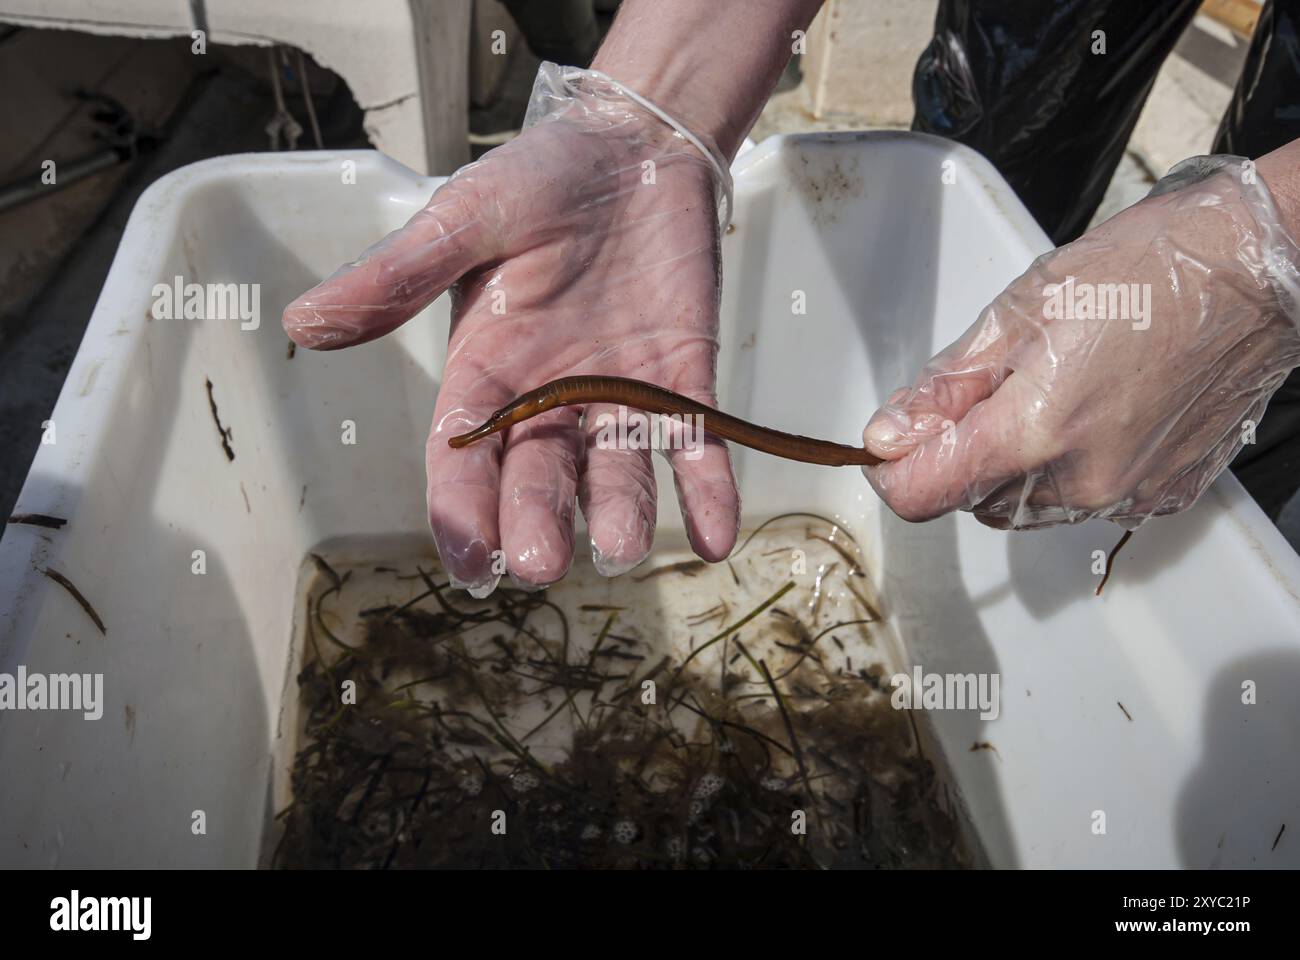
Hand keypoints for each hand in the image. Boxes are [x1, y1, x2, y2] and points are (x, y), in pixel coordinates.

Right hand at [283, 65, 738, 593]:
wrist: (636, 148)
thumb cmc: (539, 179)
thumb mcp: (462, 220)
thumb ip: (397, 277)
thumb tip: (304, 323)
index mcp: (485, 370)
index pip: (464, 456)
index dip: (462, 508)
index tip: (467, 561)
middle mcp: (550, 400)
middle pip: (539, 475)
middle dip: (536, 520)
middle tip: (537, 562)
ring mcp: (619, 397)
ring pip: (616, 472)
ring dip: (620, 512)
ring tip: (620, 548)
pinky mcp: (683, 383)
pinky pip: (695, 447)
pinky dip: (706, 491)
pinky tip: (714, 537)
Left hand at [861, 157, 1299, 528]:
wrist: (1259, 270)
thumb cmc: (1147, 270)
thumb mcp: (1021, 309)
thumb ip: (948, 385)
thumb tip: (889, 435)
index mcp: (1033, 430)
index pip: (922, 495)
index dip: (895, 472)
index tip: (895, 446)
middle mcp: (1080, 480)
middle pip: (975, 504)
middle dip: (963, 460)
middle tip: (992, 392)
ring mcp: (1128, 494)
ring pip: (1029, 509)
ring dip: (1015, 470)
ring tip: (1052, 394)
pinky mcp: (1164, 495)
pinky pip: (1087, 502)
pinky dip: (1072, 471)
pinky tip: (1096, 413)